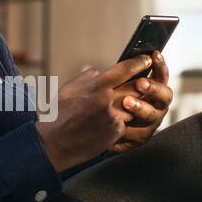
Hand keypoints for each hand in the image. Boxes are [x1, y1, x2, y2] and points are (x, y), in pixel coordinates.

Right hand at [34, 55, 153, 171]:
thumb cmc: (59, 114)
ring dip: (134, 104)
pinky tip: (114, 121)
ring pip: (135, 105)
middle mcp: (107, 100)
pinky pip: (127, 122)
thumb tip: (101, 72)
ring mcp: (113, 117)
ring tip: (127, 103)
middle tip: (147, 80)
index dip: (139, 62)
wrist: (54, 142)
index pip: (125, 69)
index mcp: (96, 86)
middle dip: (143, 83)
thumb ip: (89, 78)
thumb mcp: (70, 88)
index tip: (146, 59)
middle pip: (136, 86)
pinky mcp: (115, 132)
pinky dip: (123, 120)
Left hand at [108, 50, 172, 153]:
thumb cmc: (103, 103)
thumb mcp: (109, 85)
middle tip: (140, 83)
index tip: (153, 56)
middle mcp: (155, 106)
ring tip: (126, 102)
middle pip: (165, 96)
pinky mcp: (140, 138)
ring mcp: (149, 122)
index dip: (160, 65)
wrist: (90, 130)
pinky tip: (119, 124)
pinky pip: (140, 135)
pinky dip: (130, 130)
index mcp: (151, 90)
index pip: (161, 75)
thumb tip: (123, 60)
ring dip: (141, 107)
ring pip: (152, 116)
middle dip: (153, 88)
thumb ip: (120, 75)